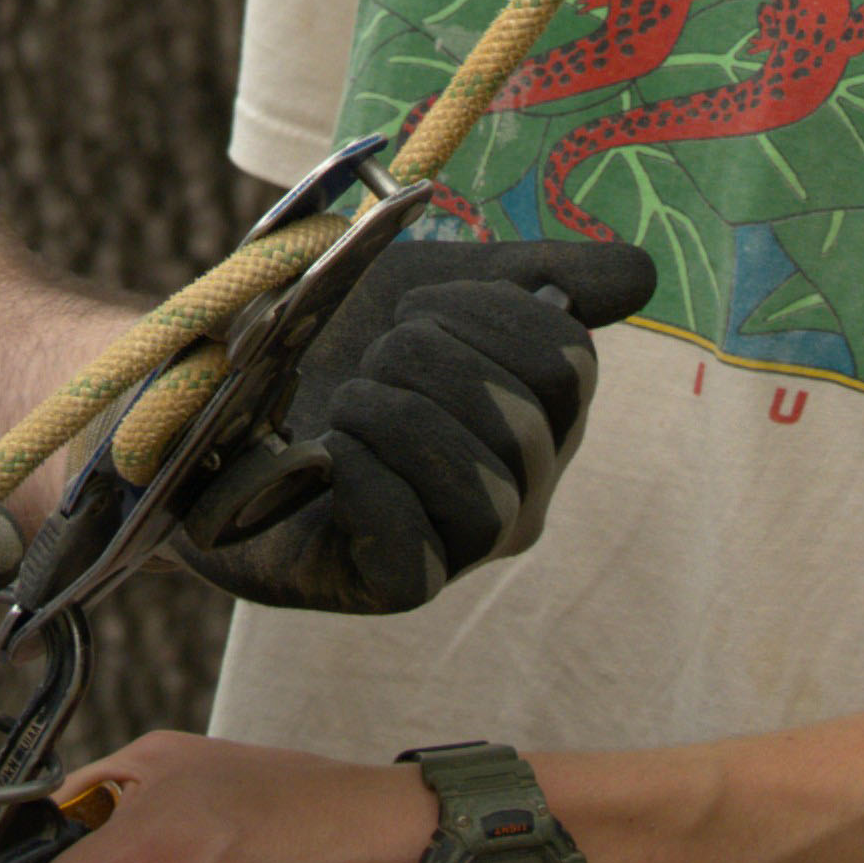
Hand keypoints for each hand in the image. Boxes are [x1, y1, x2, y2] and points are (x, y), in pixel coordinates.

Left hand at [174, 226, 647, 614]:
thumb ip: (540, 276)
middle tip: (369, 357)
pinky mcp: (394, 587)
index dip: (483, 310)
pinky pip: (412, 546)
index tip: (416, 302)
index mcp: (542, 417)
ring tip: (343, 403)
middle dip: (428, 357)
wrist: (218, 396)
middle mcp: (521, 492)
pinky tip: (324, 458)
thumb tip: (644, 275)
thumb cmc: (336, 341)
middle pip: (524, 417)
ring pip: (480, 484)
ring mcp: (462, 548)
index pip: (564, 359)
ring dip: (390, 413)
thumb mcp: (435, 284)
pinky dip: (362, 479)